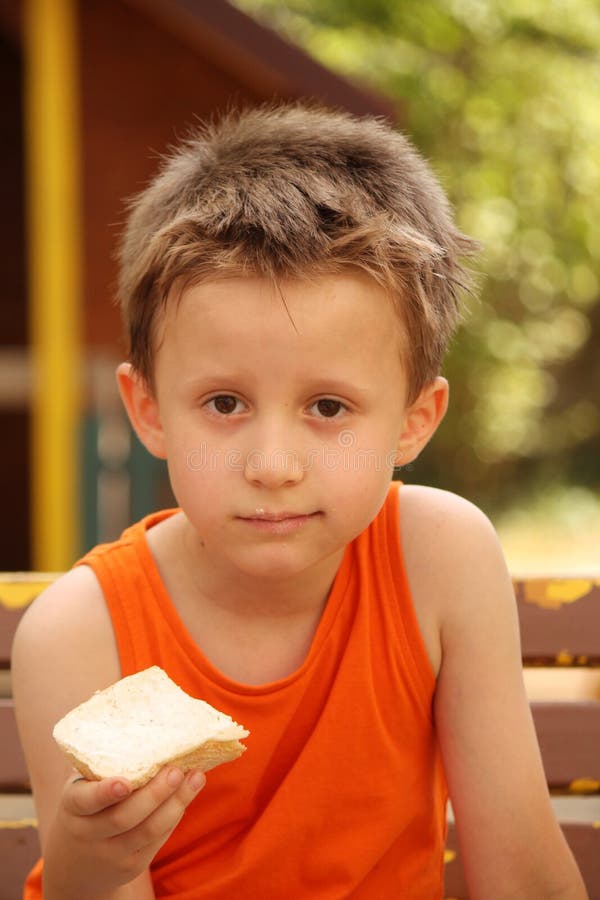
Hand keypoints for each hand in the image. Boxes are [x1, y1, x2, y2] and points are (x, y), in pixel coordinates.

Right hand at [43, 766, 205, 899]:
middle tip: (176, 770)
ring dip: (176, 803)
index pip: (86, 801)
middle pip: (125, 817)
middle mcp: (89, 834)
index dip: (105, 793)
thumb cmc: (87, 804)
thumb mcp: (83, 785)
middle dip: (154, 794)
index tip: (126, 782)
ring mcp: (111, 853)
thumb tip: (142, 717)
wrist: (75, 862)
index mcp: (73, 807)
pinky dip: (176, 813)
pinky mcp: (132, 864)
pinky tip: (189, 791)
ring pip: (148, 831)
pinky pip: (158, 839)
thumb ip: (104, 763)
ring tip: (196, 777)